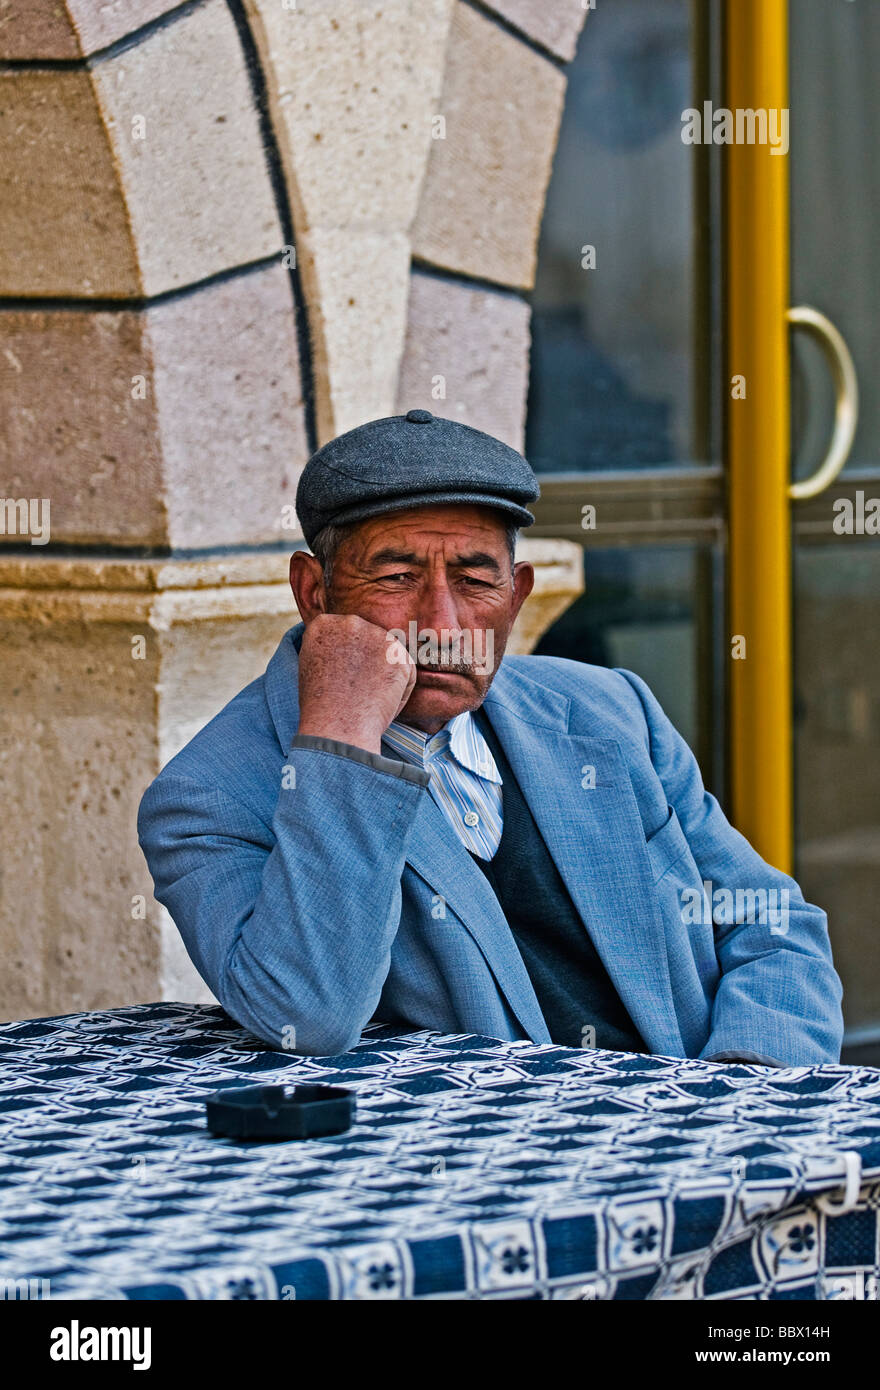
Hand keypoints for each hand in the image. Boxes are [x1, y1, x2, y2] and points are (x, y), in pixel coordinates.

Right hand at [295, 613, 416, 753]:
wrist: (338, 728)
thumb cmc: (321, 707)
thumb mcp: (312, 666)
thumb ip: (330, 647)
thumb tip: (349, 646)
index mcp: (323, 624)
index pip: (344, 634)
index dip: (345, 658)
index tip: (339, 678)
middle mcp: (350, 622)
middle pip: (368, 640)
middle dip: (368, 663)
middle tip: (356, 691)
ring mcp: (377, 635)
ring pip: (389, 656)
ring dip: (384, 676)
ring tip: (366, 699)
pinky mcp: (400, 653)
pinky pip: (406, 672)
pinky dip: (400, 691)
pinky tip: (381, 703)